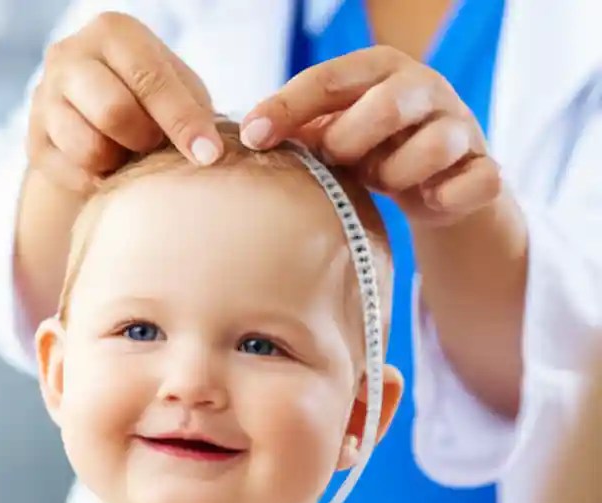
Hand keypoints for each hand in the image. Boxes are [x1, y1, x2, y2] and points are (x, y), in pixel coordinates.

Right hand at [28, 12, 222, 193]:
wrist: (92, 114)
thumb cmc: (149, 96)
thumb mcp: (178, 86)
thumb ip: (192, 110)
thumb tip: (207, 152)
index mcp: (111, 32)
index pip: (149, 78)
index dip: (182, 120)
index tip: (208, 154)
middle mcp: (68, 56)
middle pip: (112, 112)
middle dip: (144, 139)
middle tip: (154, 145)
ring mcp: (44, 98)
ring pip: (88, 149)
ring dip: (119, 162)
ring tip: (128, 153)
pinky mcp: (34, 140)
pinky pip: (72, 174)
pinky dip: (99, 180)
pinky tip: (108, 168)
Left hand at [242, 46, 501, 227]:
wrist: (436, 185)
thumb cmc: (369, 149)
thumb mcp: (332, 131)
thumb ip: (298, 128)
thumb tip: (250, 136)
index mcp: (380, 68)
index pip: (328, 78)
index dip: (287, 108)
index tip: (253, 137)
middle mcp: (426, 87)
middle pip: (389, 104)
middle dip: (351, 141)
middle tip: (337, 162)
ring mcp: (462, 126)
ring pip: (436, 145)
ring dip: (396, 174)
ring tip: (379, 182)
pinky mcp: (486, 168)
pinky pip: (475, 182)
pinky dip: (447, 197)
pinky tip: (427, 200)